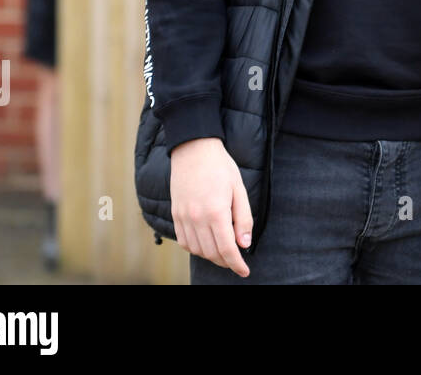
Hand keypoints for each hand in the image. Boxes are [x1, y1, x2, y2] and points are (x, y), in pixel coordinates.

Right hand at [170, 137, 252, 276]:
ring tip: (223, 251)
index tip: (244, 271)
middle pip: (211, 253)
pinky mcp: (175, 214)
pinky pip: (184, 241)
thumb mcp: (239, 190)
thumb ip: (243, 219)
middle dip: (226, 261)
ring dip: (211, 256)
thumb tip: (244, 244)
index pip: (227, 249)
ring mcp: (183, 217)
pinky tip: (206, 243)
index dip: (237, 264)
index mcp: (216, 212)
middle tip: (237, 260)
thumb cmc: (221, 167)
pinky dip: (195, 248)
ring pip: (196, 250)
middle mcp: (197, 218)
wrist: (194, 149)